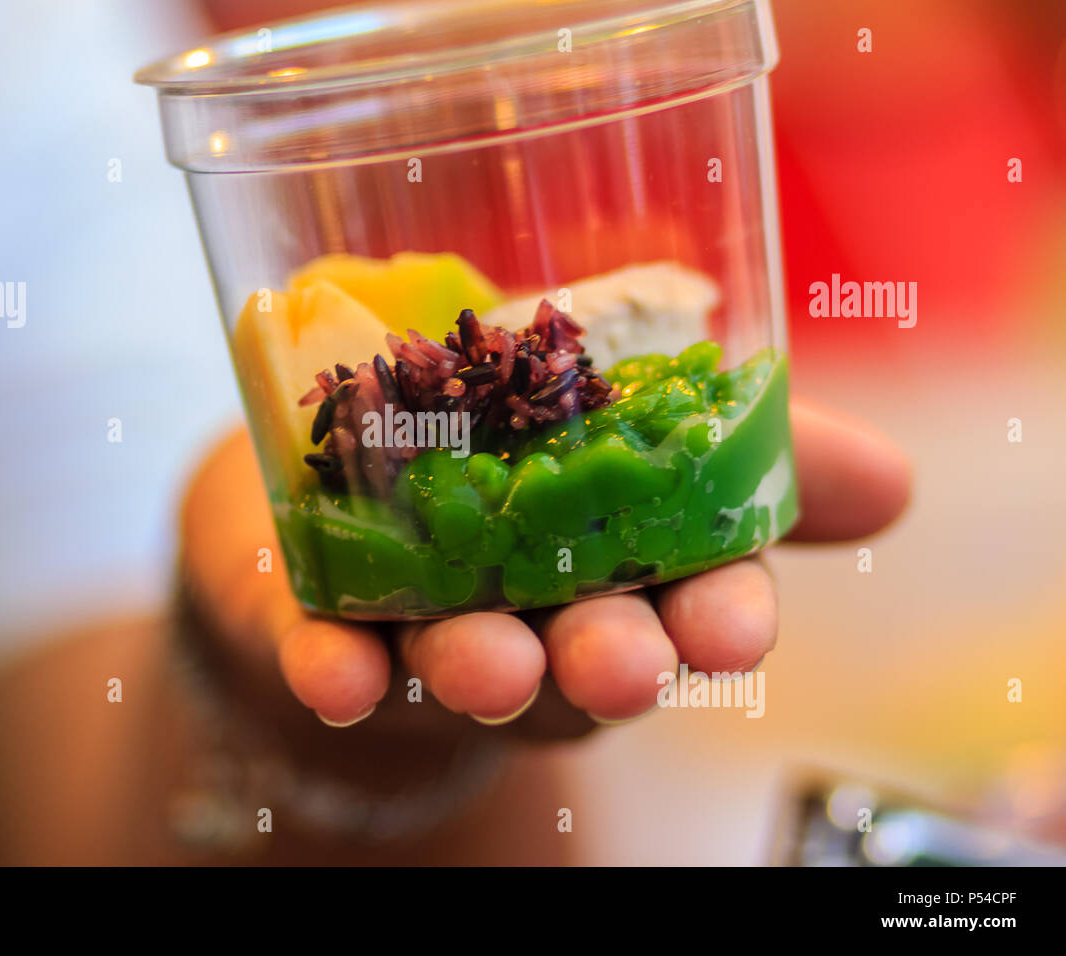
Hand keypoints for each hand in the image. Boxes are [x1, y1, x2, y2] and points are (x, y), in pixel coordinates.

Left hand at [180, 398, 909, 738]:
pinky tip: (332, 673)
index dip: (719, 618)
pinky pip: (324, 660)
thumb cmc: (498, 437)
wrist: (341, 465)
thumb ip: (736, 438)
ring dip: (480, 669)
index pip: (690, 600)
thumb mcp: (615, 401)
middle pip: (585, 652)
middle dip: (609, 662)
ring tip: (488, 663)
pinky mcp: (321, 623)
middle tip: (621, 663)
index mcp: (620, 559)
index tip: (737, 628)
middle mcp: (535, 610)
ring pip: (464, 662)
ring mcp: (425, 623)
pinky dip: (332, 672)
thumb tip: (896, 481)